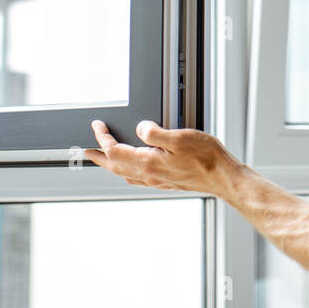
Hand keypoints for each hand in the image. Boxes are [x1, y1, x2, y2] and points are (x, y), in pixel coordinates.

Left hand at [84, 119, 239, 197]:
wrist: (222, 177)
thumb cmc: (206, 158)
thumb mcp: (180, 137)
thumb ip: (155, 132)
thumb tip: (139, 128)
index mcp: (148, 163)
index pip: (115, 150)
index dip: (102, 137)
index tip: (98, 125)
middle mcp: (149, 174)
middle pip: (114, 166)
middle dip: (98, 156)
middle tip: (86, 149)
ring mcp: (156, 180)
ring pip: (123, 173)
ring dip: (110, 165)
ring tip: (103, 159)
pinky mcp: (164, 182)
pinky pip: (136, 178)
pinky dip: (125, 172)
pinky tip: (130, 169)